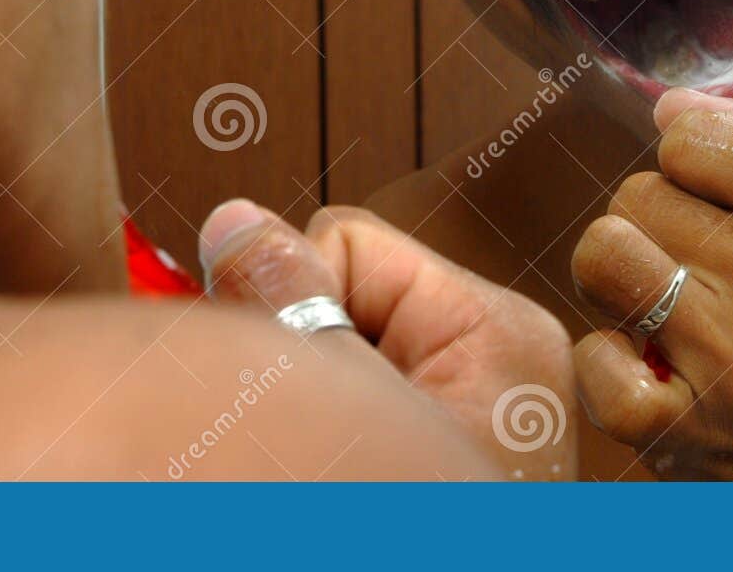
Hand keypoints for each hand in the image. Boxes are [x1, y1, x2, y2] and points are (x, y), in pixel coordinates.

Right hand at [201, 200, 576, 479]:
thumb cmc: (401, 511)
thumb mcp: (335, 400)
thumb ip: (285, 297)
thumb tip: (234, 222)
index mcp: (498, 335)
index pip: (347, 247)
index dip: (298, 300)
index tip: (298, 384)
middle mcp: (491, 377)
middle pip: (335, 308)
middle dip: (291, 361)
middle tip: (308, 446)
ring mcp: (457, 432)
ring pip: (323, 371)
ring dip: (292, 413)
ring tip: (314, 470)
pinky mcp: (421, 468)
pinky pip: (336, 422)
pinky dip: (305, 447)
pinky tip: (312, 477)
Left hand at [571, 88, 732, 479]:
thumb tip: (670, 105)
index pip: (689, 138)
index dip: (694, 167)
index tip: (724, 204)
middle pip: (638, 193)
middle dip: (662, 223)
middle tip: (706, 268)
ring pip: (602, 254)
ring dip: (627, 276)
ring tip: (670, 303)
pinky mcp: (690, 439)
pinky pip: (590, 354)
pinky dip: (612, 362)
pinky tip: (660, 373)